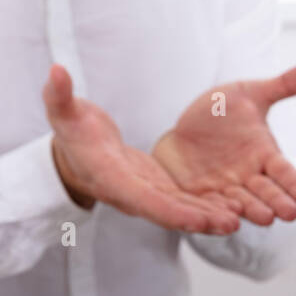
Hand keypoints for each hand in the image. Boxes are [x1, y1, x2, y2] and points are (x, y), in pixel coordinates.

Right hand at [44, 65, 239, 234]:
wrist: (78, 152)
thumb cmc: (72, 131)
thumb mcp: (63, 112)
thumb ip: (60, 96)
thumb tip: (56, 70)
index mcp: (112, 178)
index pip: (143, 199)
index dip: (170, 211)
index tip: (195, 219)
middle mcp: (132, 194)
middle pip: (169, 212)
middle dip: (199, 219)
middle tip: (231, 224)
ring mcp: (147, 195)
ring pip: (181, 210)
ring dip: (209, 217)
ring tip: (239, 221)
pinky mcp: (159, 190)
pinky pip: (185, 202)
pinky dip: (206, 207)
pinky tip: (233, 209)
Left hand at [153, 63, 295, 226]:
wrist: (180, 130)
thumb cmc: (220, 113)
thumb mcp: (250, 94)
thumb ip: (286, 85)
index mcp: (265, 155)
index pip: (286, 173)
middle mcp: (250, 177)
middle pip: (268, 193)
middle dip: (279, 203)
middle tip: (291, 213)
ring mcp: (226, 189)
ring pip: (243, 204)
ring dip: (254, 212)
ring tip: (265, 218)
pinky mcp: (200, 196)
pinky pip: (210, 207)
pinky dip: (219, 214)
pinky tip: (228, 219)